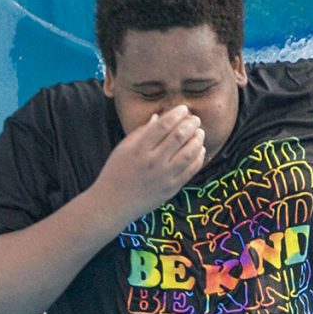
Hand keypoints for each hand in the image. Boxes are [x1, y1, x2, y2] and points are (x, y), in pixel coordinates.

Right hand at [94, 106, 206, 221]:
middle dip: (191, 124)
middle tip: (195, 119)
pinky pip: (190, 171)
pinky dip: (198, 158)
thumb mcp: (123, 148)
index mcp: (139, 149)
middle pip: (178, 137)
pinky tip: (200, 150)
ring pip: (188, 153)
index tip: (183, 109)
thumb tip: (158, 116)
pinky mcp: (171, 189)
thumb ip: (141, 132)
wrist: (113, 204)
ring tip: (199, 132)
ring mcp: (163, 177)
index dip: (176, 114)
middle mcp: (153, 162)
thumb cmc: (116, 172)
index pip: (163, 126)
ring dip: (197, 140)